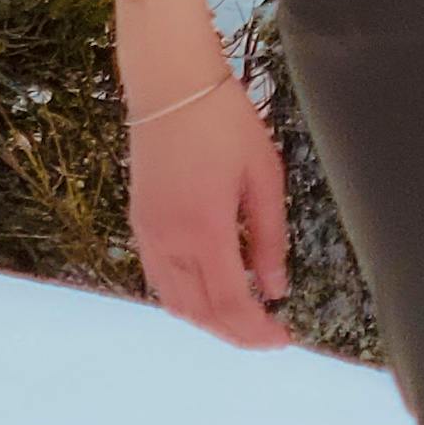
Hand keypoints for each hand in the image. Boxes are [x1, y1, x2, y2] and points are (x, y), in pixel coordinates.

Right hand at [127, 61, 293, 343]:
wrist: (170, 86)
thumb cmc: (226, 123)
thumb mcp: (264, 177)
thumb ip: (270, 238)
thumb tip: (276, 289)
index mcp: (205, 230)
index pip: (231, 304)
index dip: (257, 331)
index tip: (284, 338)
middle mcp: (170, 242)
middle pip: (202, 312)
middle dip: (237, 333)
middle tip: (270, 335)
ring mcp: (149, 236)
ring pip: (177, 303)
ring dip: (211, 320)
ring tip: (245, 318)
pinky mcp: (139, 225)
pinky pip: (160, 281)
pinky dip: (186, 300)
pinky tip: (211, 292)